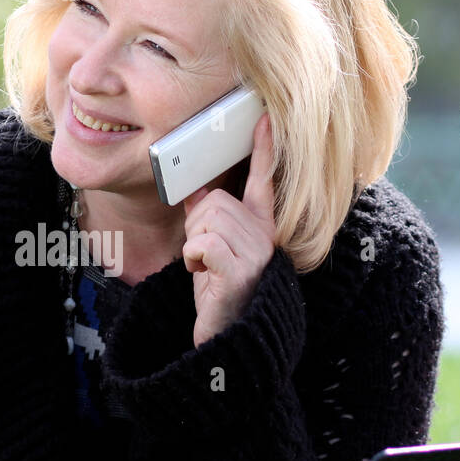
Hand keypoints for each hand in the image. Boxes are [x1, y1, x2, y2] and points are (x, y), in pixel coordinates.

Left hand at [181, 113, 277, 347]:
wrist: (226, 342)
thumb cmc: (219, 296)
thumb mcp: (211, 252)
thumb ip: (205, 219)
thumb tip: (193, 188)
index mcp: (262, 228)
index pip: (264, 181)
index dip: (263, 150)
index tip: (262, 118)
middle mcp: (266, 237)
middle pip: (215, 201)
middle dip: (196, 225)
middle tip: (203, 255)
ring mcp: (258, 254)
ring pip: (207, 218)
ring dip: (193, 243)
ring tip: (205, 267)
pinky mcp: (242, 272)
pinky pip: (203, 242)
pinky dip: (193, 257)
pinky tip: (203, 274)